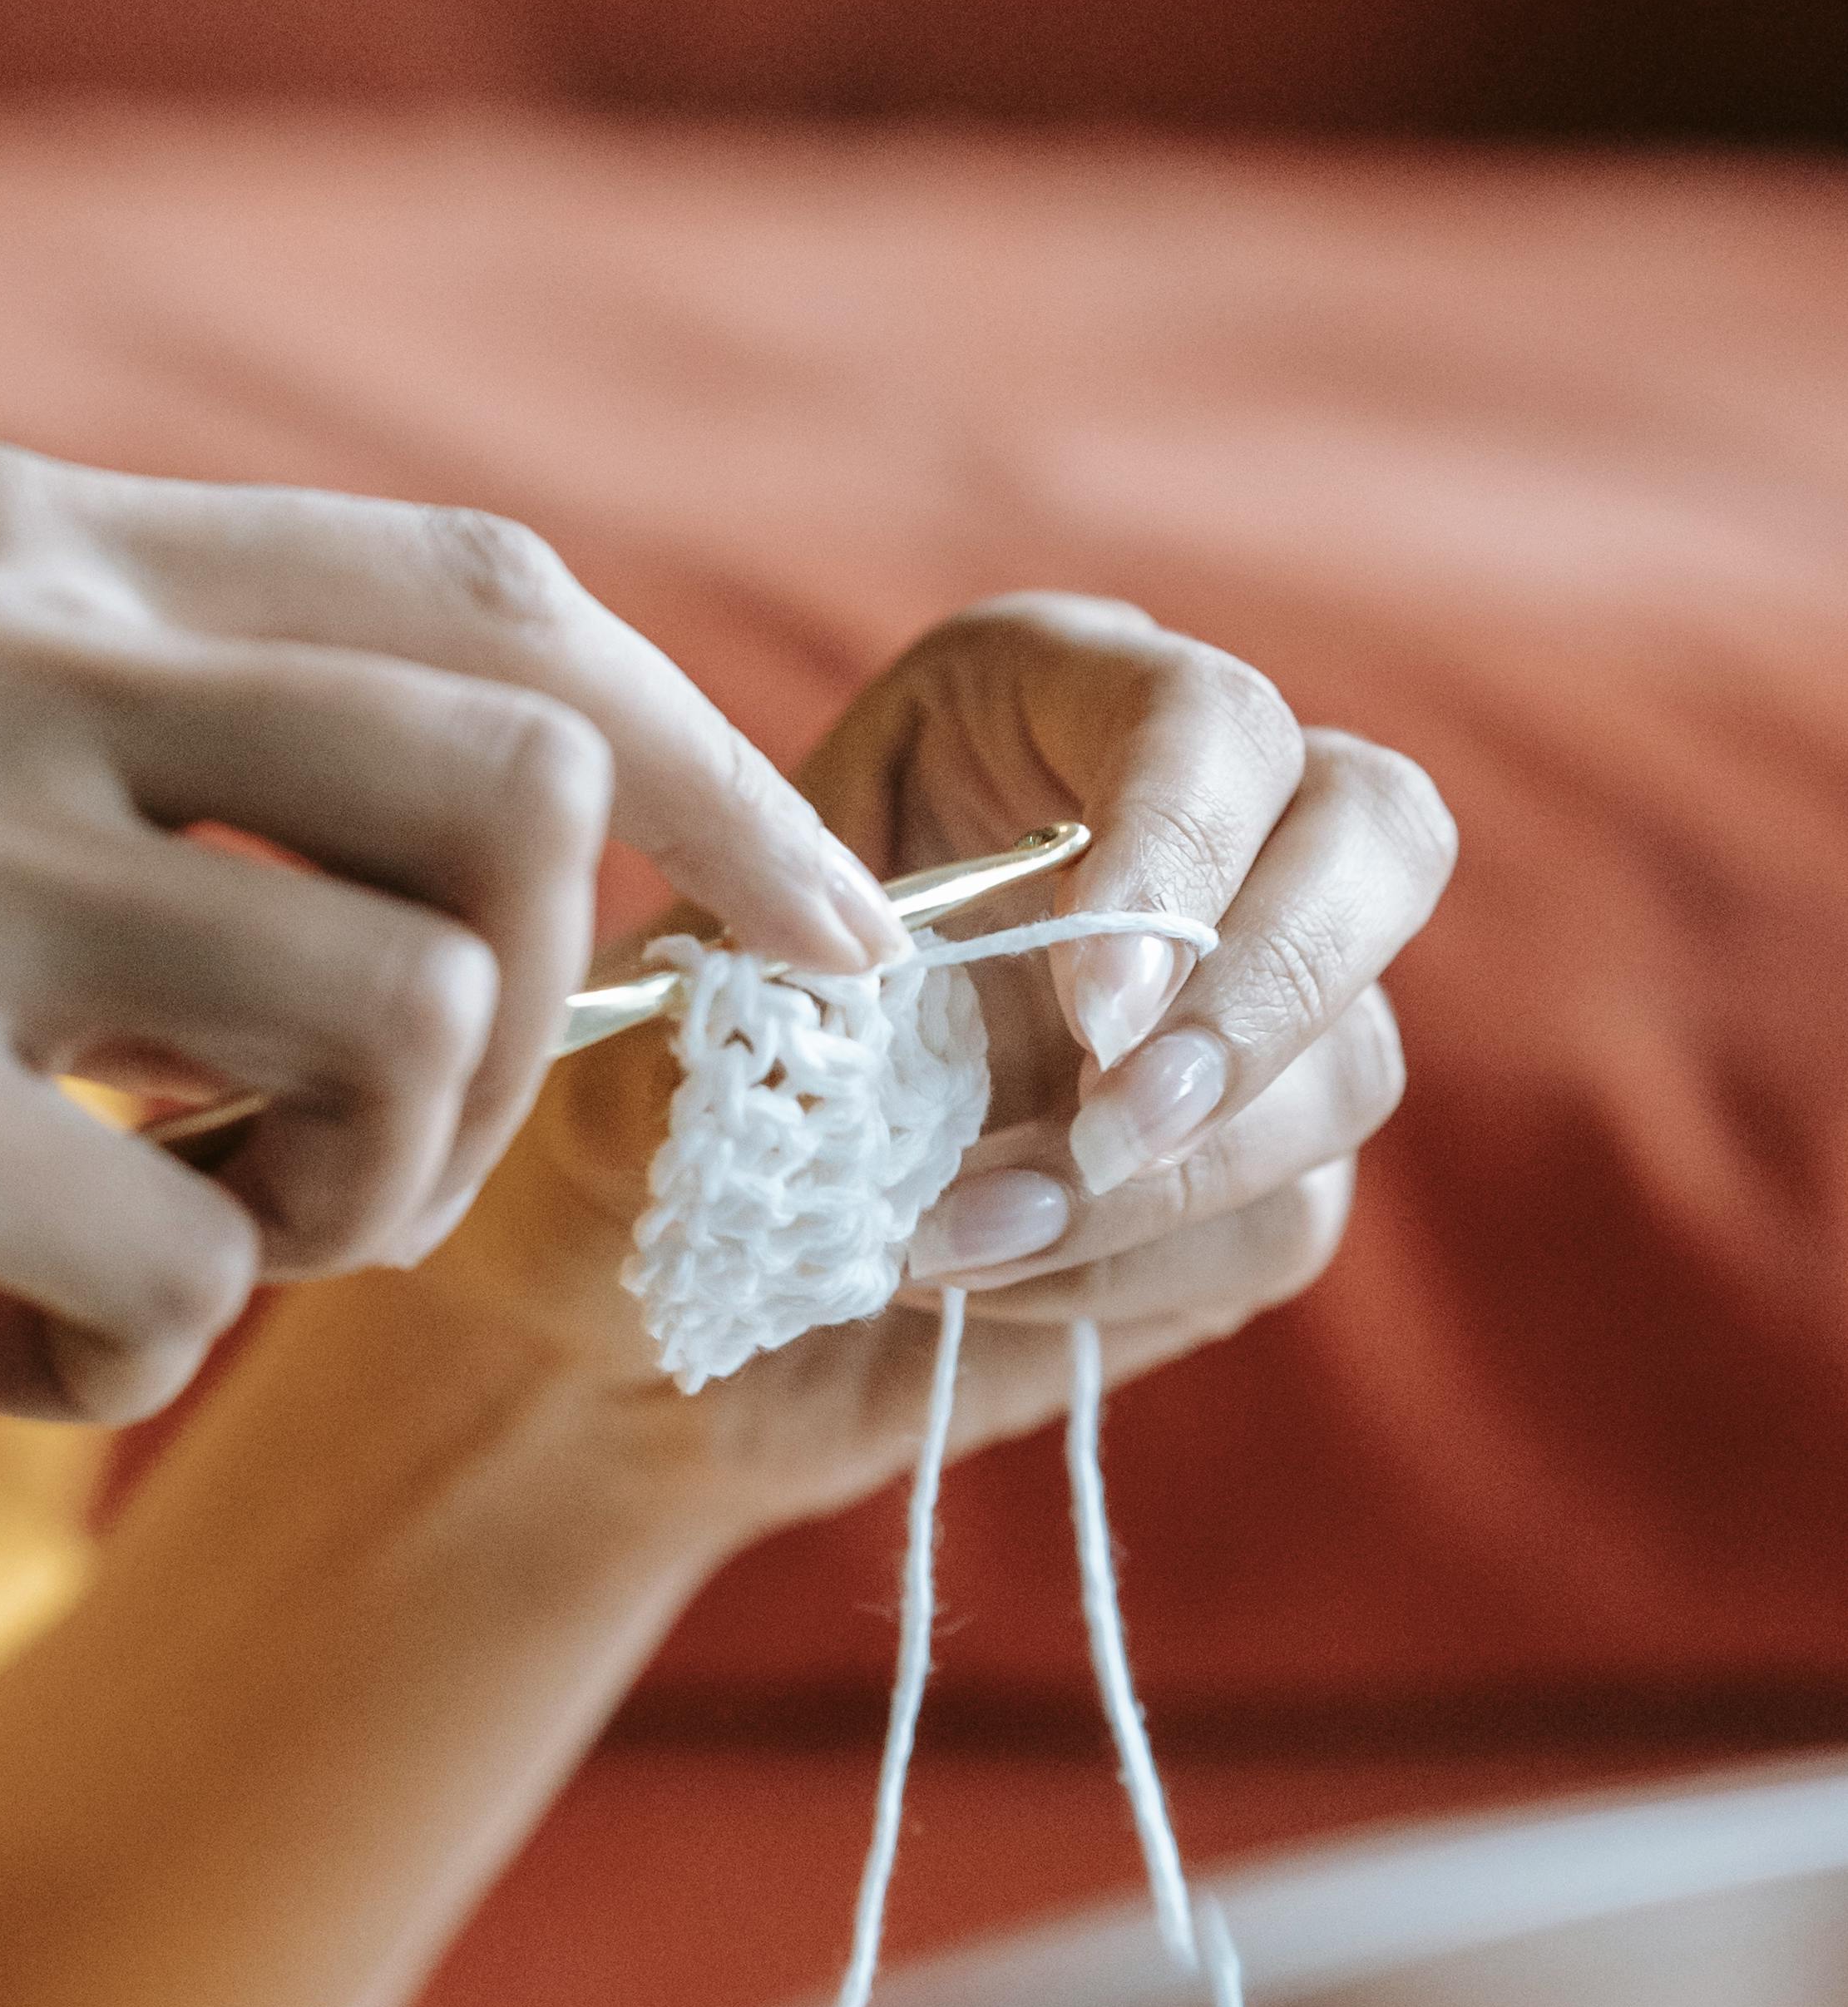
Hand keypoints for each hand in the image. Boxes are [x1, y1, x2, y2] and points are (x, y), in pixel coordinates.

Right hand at [0, 442, 899, 1416]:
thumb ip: (143, 741)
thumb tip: (476, 882)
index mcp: (9, 534)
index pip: (492, 592)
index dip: (710, 762)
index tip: (818, 928)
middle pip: (519, 787)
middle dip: (550, 1012)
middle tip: (376, 1160)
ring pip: (395, 1028)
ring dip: (343, 1210)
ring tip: (160, 1250)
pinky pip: (166, 1265)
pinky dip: (125, 1353)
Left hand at [396, 591, 1454, 1538]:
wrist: (629, 1304)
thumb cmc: (634, 1098)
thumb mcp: (672, 998)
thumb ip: (796, 966)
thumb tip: (927, 986)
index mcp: (1033, 702)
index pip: (1201, 721)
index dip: (1181, 855)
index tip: (1091, 1013)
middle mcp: (1176, 815)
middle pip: (1377, 834)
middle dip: (1269, 992)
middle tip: (1112, 1125)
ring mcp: (1240, 994)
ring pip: (1350, 1056)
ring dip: (1169, 1176)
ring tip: (959, 1242)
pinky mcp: (1254, 1160)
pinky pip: (1284, 1213)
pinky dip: (1137, 1269)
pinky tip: (983, 1282)